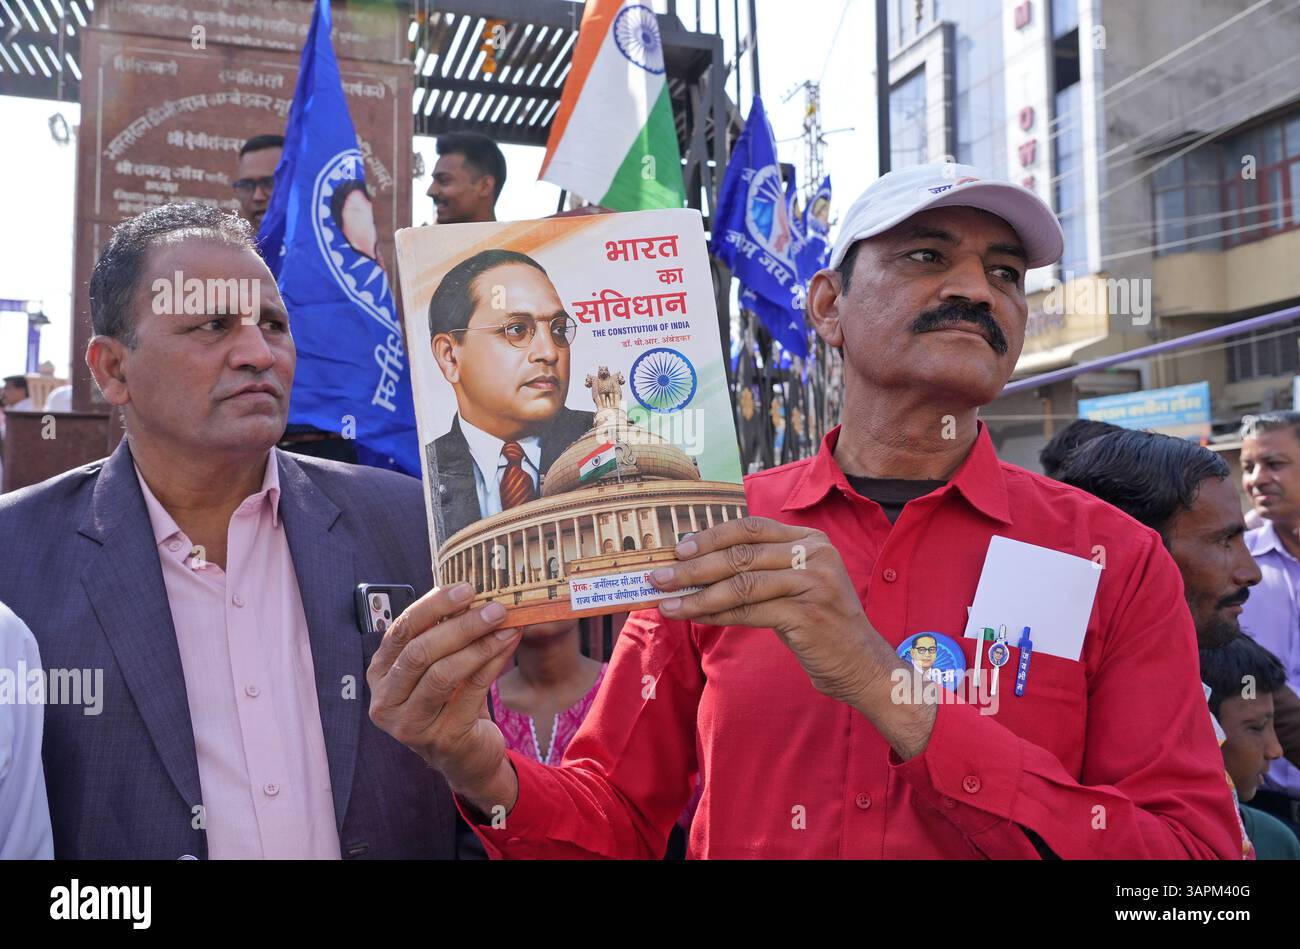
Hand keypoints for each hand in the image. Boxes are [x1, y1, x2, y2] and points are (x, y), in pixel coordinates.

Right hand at [367, 582, 522, 811]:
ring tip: (506, 624)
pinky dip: (492, 663)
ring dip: (479, 644)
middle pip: (420, 652)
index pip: (400, 631)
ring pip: (443, 673)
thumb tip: (473, 594)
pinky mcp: (442, 739)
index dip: (432, 606)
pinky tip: (508, 644)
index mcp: (380, 674)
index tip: (465, 588)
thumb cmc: (450, 701)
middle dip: (460, 625)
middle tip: (494, 607)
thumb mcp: (438, 666)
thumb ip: (443, 634)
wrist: (467, 757)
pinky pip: (471, 692)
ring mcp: (410, 725)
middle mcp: (386, 702)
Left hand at [650, 517, 886, 705]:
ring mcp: (813, 583)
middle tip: (659, 576)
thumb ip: (760, 569)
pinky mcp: (807, 614)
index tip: (678, 549)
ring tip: (667, 602)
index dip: (711, 535)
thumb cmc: (821, 624)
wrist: (861, 663)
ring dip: (697, 594)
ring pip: (741, 583)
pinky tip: (694, 617)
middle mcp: (814, 554)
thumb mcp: (796, 584)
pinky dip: (716, 614)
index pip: (751, 527)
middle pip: (741, 554)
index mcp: (810, 540)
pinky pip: (749, 611)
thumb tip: (700, 567)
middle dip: (694, 566)